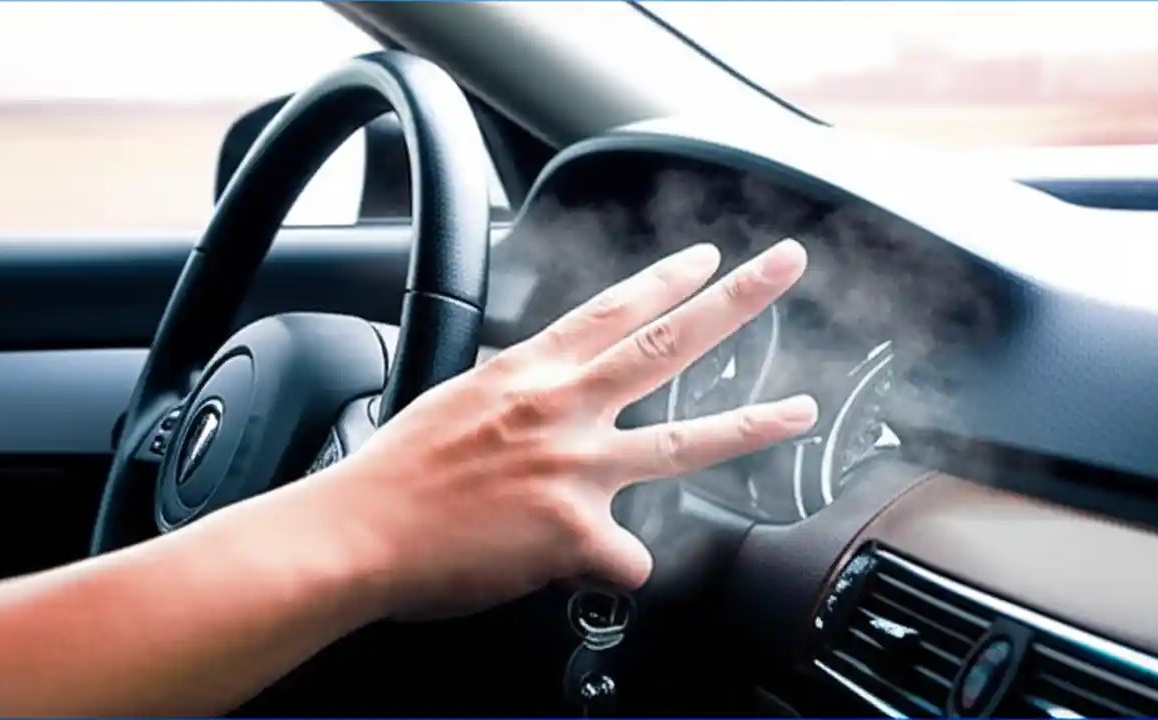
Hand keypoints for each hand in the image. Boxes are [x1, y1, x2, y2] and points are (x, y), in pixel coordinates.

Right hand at [320, 239, 816, 619]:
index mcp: (528, 371)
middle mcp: (560, 406)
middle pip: (666, 343)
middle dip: (734, 300)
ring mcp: (574, 466)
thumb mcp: (457, 401)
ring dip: (752, 424)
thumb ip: (515, 393)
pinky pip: (625, 560)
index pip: (611, 309)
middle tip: (782, 268)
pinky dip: (618, 569)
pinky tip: (599, 573)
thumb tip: (542, 397)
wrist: (355, 532)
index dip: (665, 280)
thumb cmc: (394, 474)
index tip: (706, 259)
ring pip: (683, 440)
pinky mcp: (574, 530)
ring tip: (801, 411)